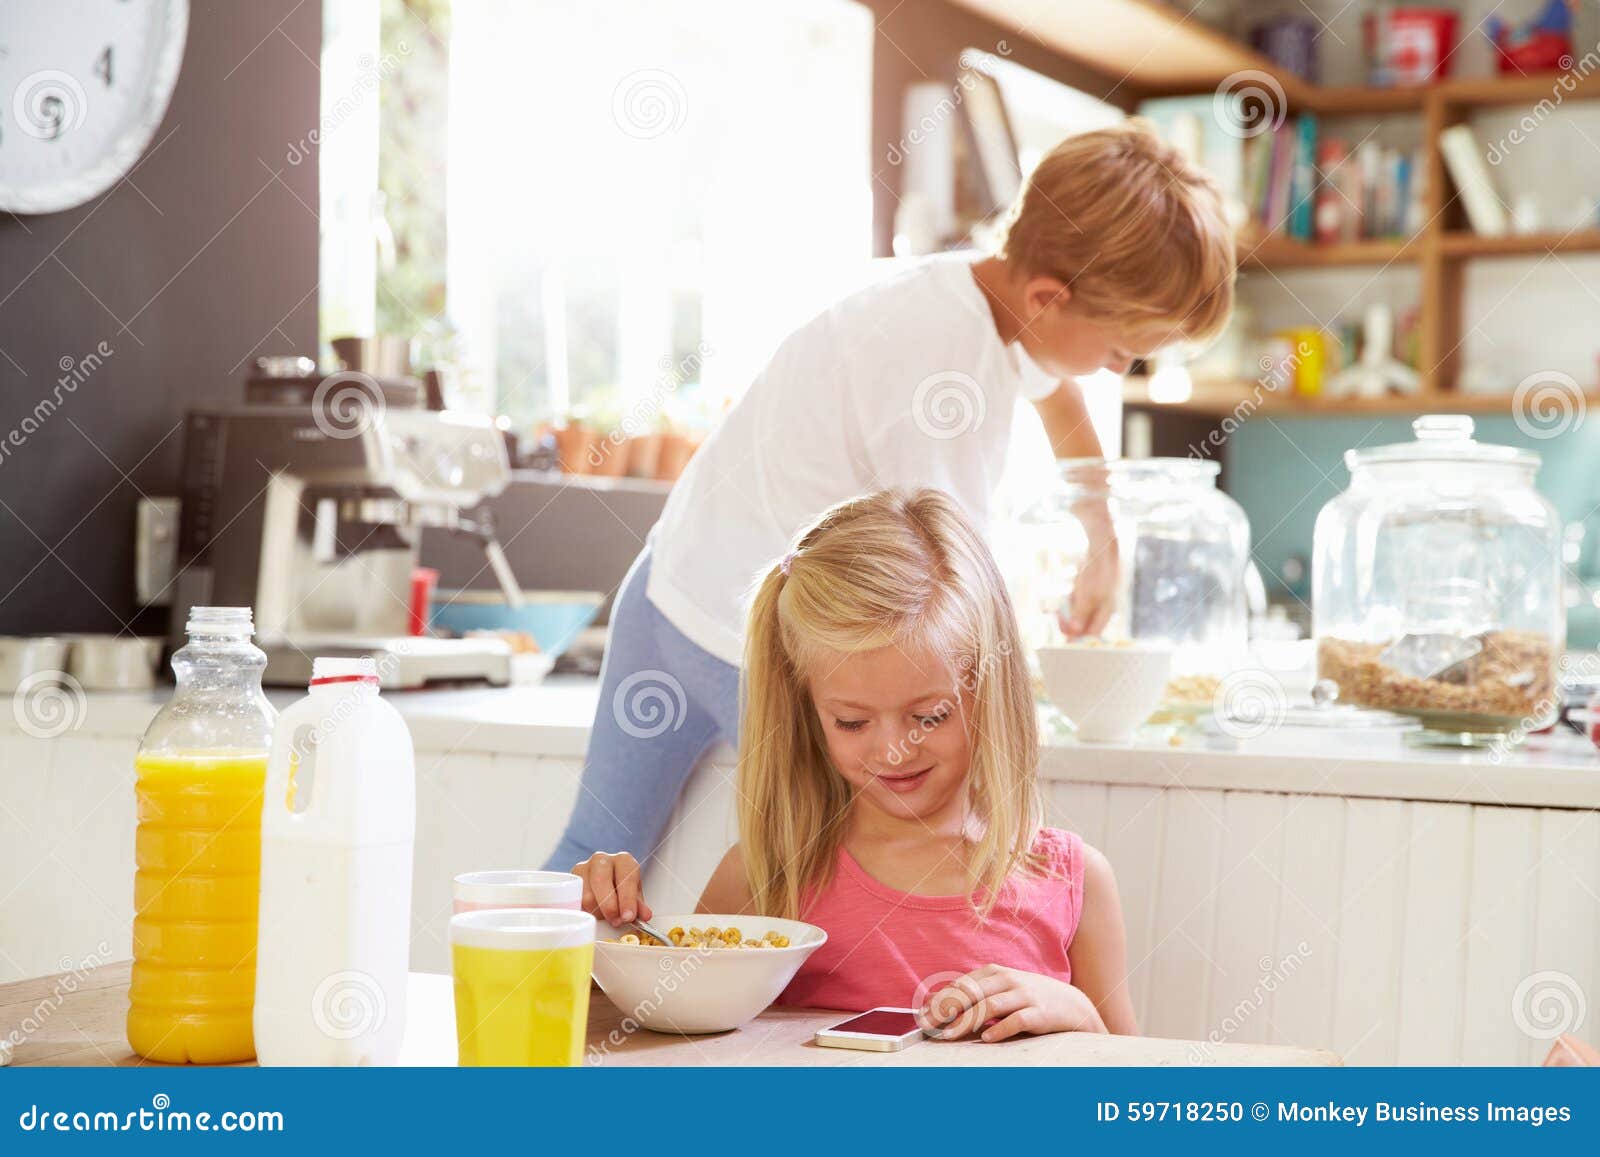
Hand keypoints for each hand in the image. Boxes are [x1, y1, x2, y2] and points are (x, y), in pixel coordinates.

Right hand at [571, 850, 652, 927]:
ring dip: (596, 912)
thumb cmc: (619, 889)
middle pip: (601, 881)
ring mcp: (583, 867)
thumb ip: (638, 906)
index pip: (626, 877)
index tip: (628, 916)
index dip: (627, 899)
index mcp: (623, 861)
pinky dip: (582, 911)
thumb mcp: (632, 897)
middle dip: (609, 906)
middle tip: (615, 921)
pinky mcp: (569, 880)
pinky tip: (590, 916)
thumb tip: (645, 916)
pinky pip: (573, 900)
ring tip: (604, 918)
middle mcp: (602, 859)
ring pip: (586, 894)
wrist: (600, 883)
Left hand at [917, 964, 1106, 1041]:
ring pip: (990, 1006)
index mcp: (995, 972)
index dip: (940, 1000)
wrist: (1071, 1004)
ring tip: (951, 1035)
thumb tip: (937, 1005)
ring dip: (967, 1021)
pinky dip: (1000, 1030)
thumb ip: (974, 995)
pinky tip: (987, 1039)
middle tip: (929, 1026)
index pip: (961, 985)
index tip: (922, 1016)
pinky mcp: (1038, 1012)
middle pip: (971, 993)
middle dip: (947, 1010)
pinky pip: (1017, 1020)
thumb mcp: (1001, 989)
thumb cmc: (1028, 997)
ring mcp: (1024, 994)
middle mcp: (1008, 979)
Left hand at [1060, 528, 1117, 637]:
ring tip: (1058, 607)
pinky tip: (1068, 593)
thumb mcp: (1085, 596)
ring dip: (1069, 611)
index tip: (1064, 637)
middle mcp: (1103, 606)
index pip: (1093, 632)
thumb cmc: (1096, 573)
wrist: (1101, 548)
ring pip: (1080, 611)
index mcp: (1106, 611)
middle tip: (1056, 618)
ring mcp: (1097, 597)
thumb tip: (1074, 632)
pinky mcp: (1091, 587)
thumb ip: (1080, 614)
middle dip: (1071, 622)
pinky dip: (1071, 600)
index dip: (1079, 636)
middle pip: (1086, 622)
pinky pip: (1079, 599)